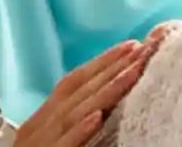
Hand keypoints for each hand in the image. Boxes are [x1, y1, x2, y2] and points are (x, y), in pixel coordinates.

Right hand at [14, 38, 153, 146]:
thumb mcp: (47, 139)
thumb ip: (68, 123)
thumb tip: (99, 108)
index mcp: (44, 118)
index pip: (75, 82)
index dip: (101, 62)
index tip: (131, 46)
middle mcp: (41, 125)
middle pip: (79, 90)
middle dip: (111, 67)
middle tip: (141, 48)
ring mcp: (41, 142)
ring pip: (76, 111)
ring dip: (105, 90)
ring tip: (132, 71)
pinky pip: (64, 145)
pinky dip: (80, 129)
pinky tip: (98, 116)